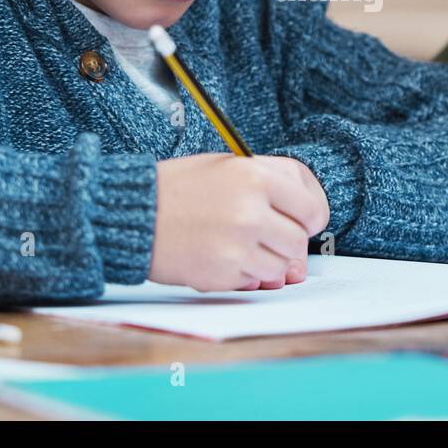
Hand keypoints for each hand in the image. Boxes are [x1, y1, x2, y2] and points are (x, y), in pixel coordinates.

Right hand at [148, 153, 328, 291]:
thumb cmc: (180, 188)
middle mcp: (251, 211)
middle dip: (286, 241)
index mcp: (255, 176)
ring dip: (266, 259)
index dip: (310, 217)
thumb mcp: (229, 167)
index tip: (301, 220)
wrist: (134, 214)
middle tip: (263, 233)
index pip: (313, 207)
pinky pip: (255, 281)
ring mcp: (238, 245)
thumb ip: (274, 188)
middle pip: (298, 240)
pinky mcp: (224, 273)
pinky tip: (221, 253)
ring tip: (237, 241)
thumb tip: (307, 233)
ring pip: (281, 266)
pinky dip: (245, 273)